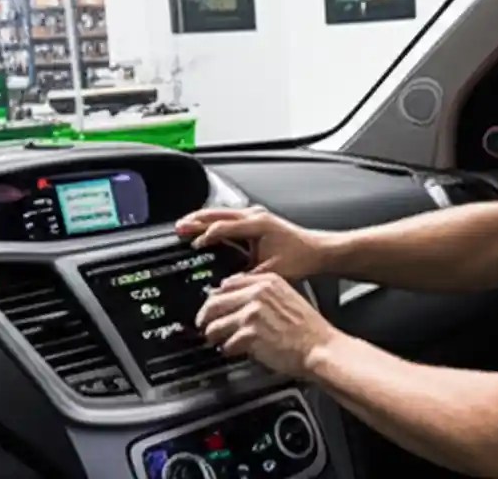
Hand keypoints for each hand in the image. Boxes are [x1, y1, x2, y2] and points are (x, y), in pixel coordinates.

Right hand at [175, 206, 332, 280]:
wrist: (319, 251)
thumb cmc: (301, 258)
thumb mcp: (272, 272)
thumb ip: (248, 277)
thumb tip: (227, 285)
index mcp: (257, 225)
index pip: (223, 227)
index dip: (206, 235)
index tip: (193, 244)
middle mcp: (255, 216)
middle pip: (218, 214)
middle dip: (197, 220)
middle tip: (179, 226)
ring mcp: (256, 216)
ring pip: (223, 213)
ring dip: (204, 218)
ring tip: (186, 224)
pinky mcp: (258, 220)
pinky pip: (230, 217)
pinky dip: (215, 220)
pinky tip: (207, 226)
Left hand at [195, 272, 340, 378]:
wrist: (321, 348)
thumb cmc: (308, 329)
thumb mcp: (287, 298)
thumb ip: (262, 293)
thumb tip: (235, 297)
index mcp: (267, 281)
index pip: (227, 284)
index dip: (216, 297)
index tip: (212, 306)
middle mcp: (257, 293)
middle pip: (214, 302)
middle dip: (206, 317)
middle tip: (204, 325)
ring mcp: (252, 314)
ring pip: (215, 324)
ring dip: (213, 335)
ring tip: (216, 340)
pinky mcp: (249, 335)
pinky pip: (226, 344)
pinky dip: (228, 350)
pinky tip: (233, 351)